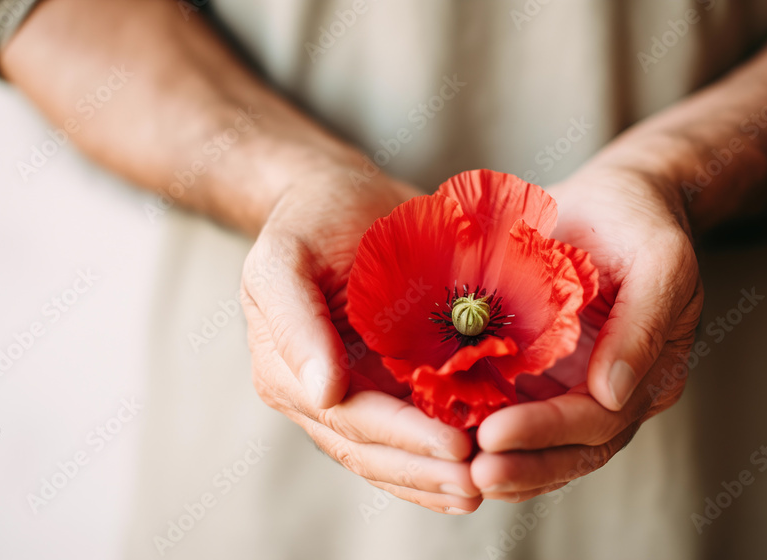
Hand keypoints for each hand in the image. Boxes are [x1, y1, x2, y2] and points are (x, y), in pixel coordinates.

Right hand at [240, 162, 482, 512]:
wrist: (339, 196)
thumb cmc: (314, 214)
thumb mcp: (287, 252)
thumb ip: (294, 319)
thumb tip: (322, 393)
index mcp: (285, 365)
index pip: (348, 416)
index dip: (403, 437)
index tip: (455, 447)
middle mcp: (311, 391)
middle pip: (369, 448)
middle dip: (423, 469)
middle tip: (479, 482)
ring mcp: (345, 394)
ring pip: (386, 455)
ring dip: (431, 479)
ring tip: (481, 490)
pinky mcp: (377, 386)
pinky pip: (403, 435)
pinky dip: (432, 460)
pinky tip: (472, 475)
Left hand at [471, 168, 703, 501]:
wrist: (611, 198)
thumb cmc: (637, 219)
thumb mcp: (658, 259)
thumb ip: (642, 326)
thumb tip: (613, 394)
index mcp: (652, 371)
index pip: (600, 420)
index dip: (548, 433)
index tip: (495, 435)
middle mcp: (618, 392)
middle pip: (575, 450)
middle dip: (524, 466)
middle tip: (473, 473)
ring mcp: (580, 387)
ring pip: (548, 448)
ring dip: (508, 466)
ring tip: (459, 473)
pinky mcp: (545, 374)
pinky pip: (520, 414)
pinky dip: (490, 434)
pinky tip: (452, 441)